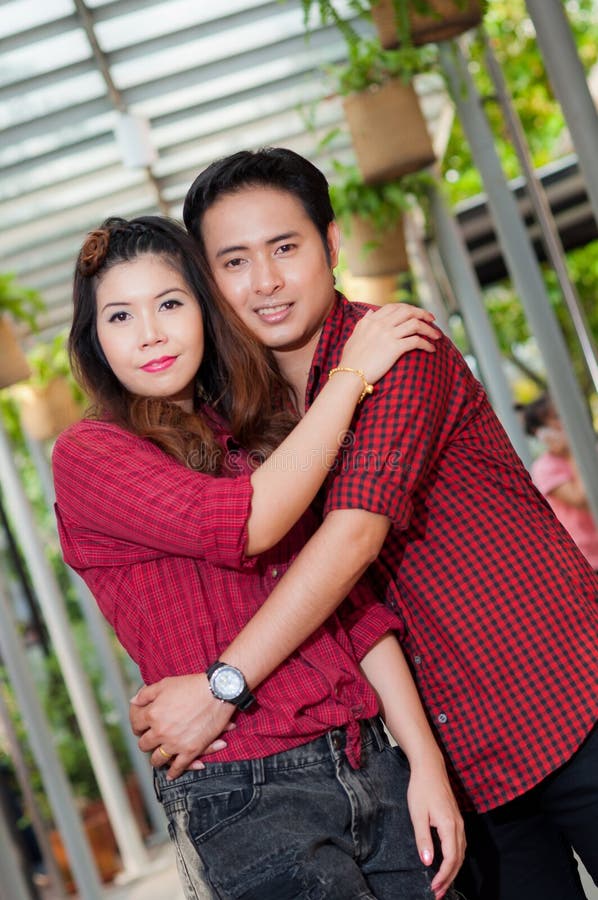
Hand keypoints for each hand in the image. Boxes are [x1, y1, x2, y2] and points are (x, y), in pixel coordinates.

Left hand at [129, 674, 235, 779]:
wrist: (218, 691)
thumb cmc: (191, 685)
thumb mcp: (165, 684)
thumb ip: (145, 694)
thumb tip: (132, 701)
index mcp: (152, 714)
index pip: (136, 725)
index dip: (138, 726)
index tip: (143, 726)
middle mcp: (160, 731)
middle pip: (144, 744)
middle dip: (147, 742)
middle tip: (151, 740)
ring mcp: (175, 743)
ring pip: (157, 759)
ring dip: (157, 759)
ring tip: (159, 757)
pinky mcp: (190, 751)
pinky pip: (177, 767)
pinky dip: (173, 772)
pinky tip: (170, 774)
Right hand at [339, 303, 438, 384]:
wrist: (349, 375)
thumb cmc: (351, 359)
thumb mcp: (354, 336)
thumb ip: (364, 322)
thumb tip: (371, 311)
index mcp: (372, 320)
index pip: (394, 307)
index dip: (409, 308)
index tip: (418, 313)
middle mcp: (381, 324)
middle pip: (408, 311)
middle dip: (423, 314)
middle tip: (432, 320)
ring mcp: (388, 335)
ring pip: (415, 324)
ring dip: (429, 329)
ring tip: (437, 336)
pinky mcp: (395, 348)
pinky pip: (416, 341)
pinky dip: (426, 344)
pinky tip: (431, 349)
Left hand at [406, 751, 464, 898]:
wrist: (430, 767)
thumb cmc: (421, 788)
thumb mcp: (417, 814)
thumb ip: (423, 839)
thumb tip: (428, 862)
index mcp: (449, 825)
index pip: (450, 859)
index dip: (444, 876)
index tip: (433, 888)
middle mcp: (458, 826)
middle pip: (458, 859)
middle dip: (449, 879)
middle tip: (438, 894)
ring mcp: (459, 823)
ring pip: (461, 853)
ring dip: (452, 871)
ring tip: (442, 884)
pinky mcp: (456, 820)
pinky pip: (460, 845)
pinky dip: (454, 859)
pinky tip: (447, 864)